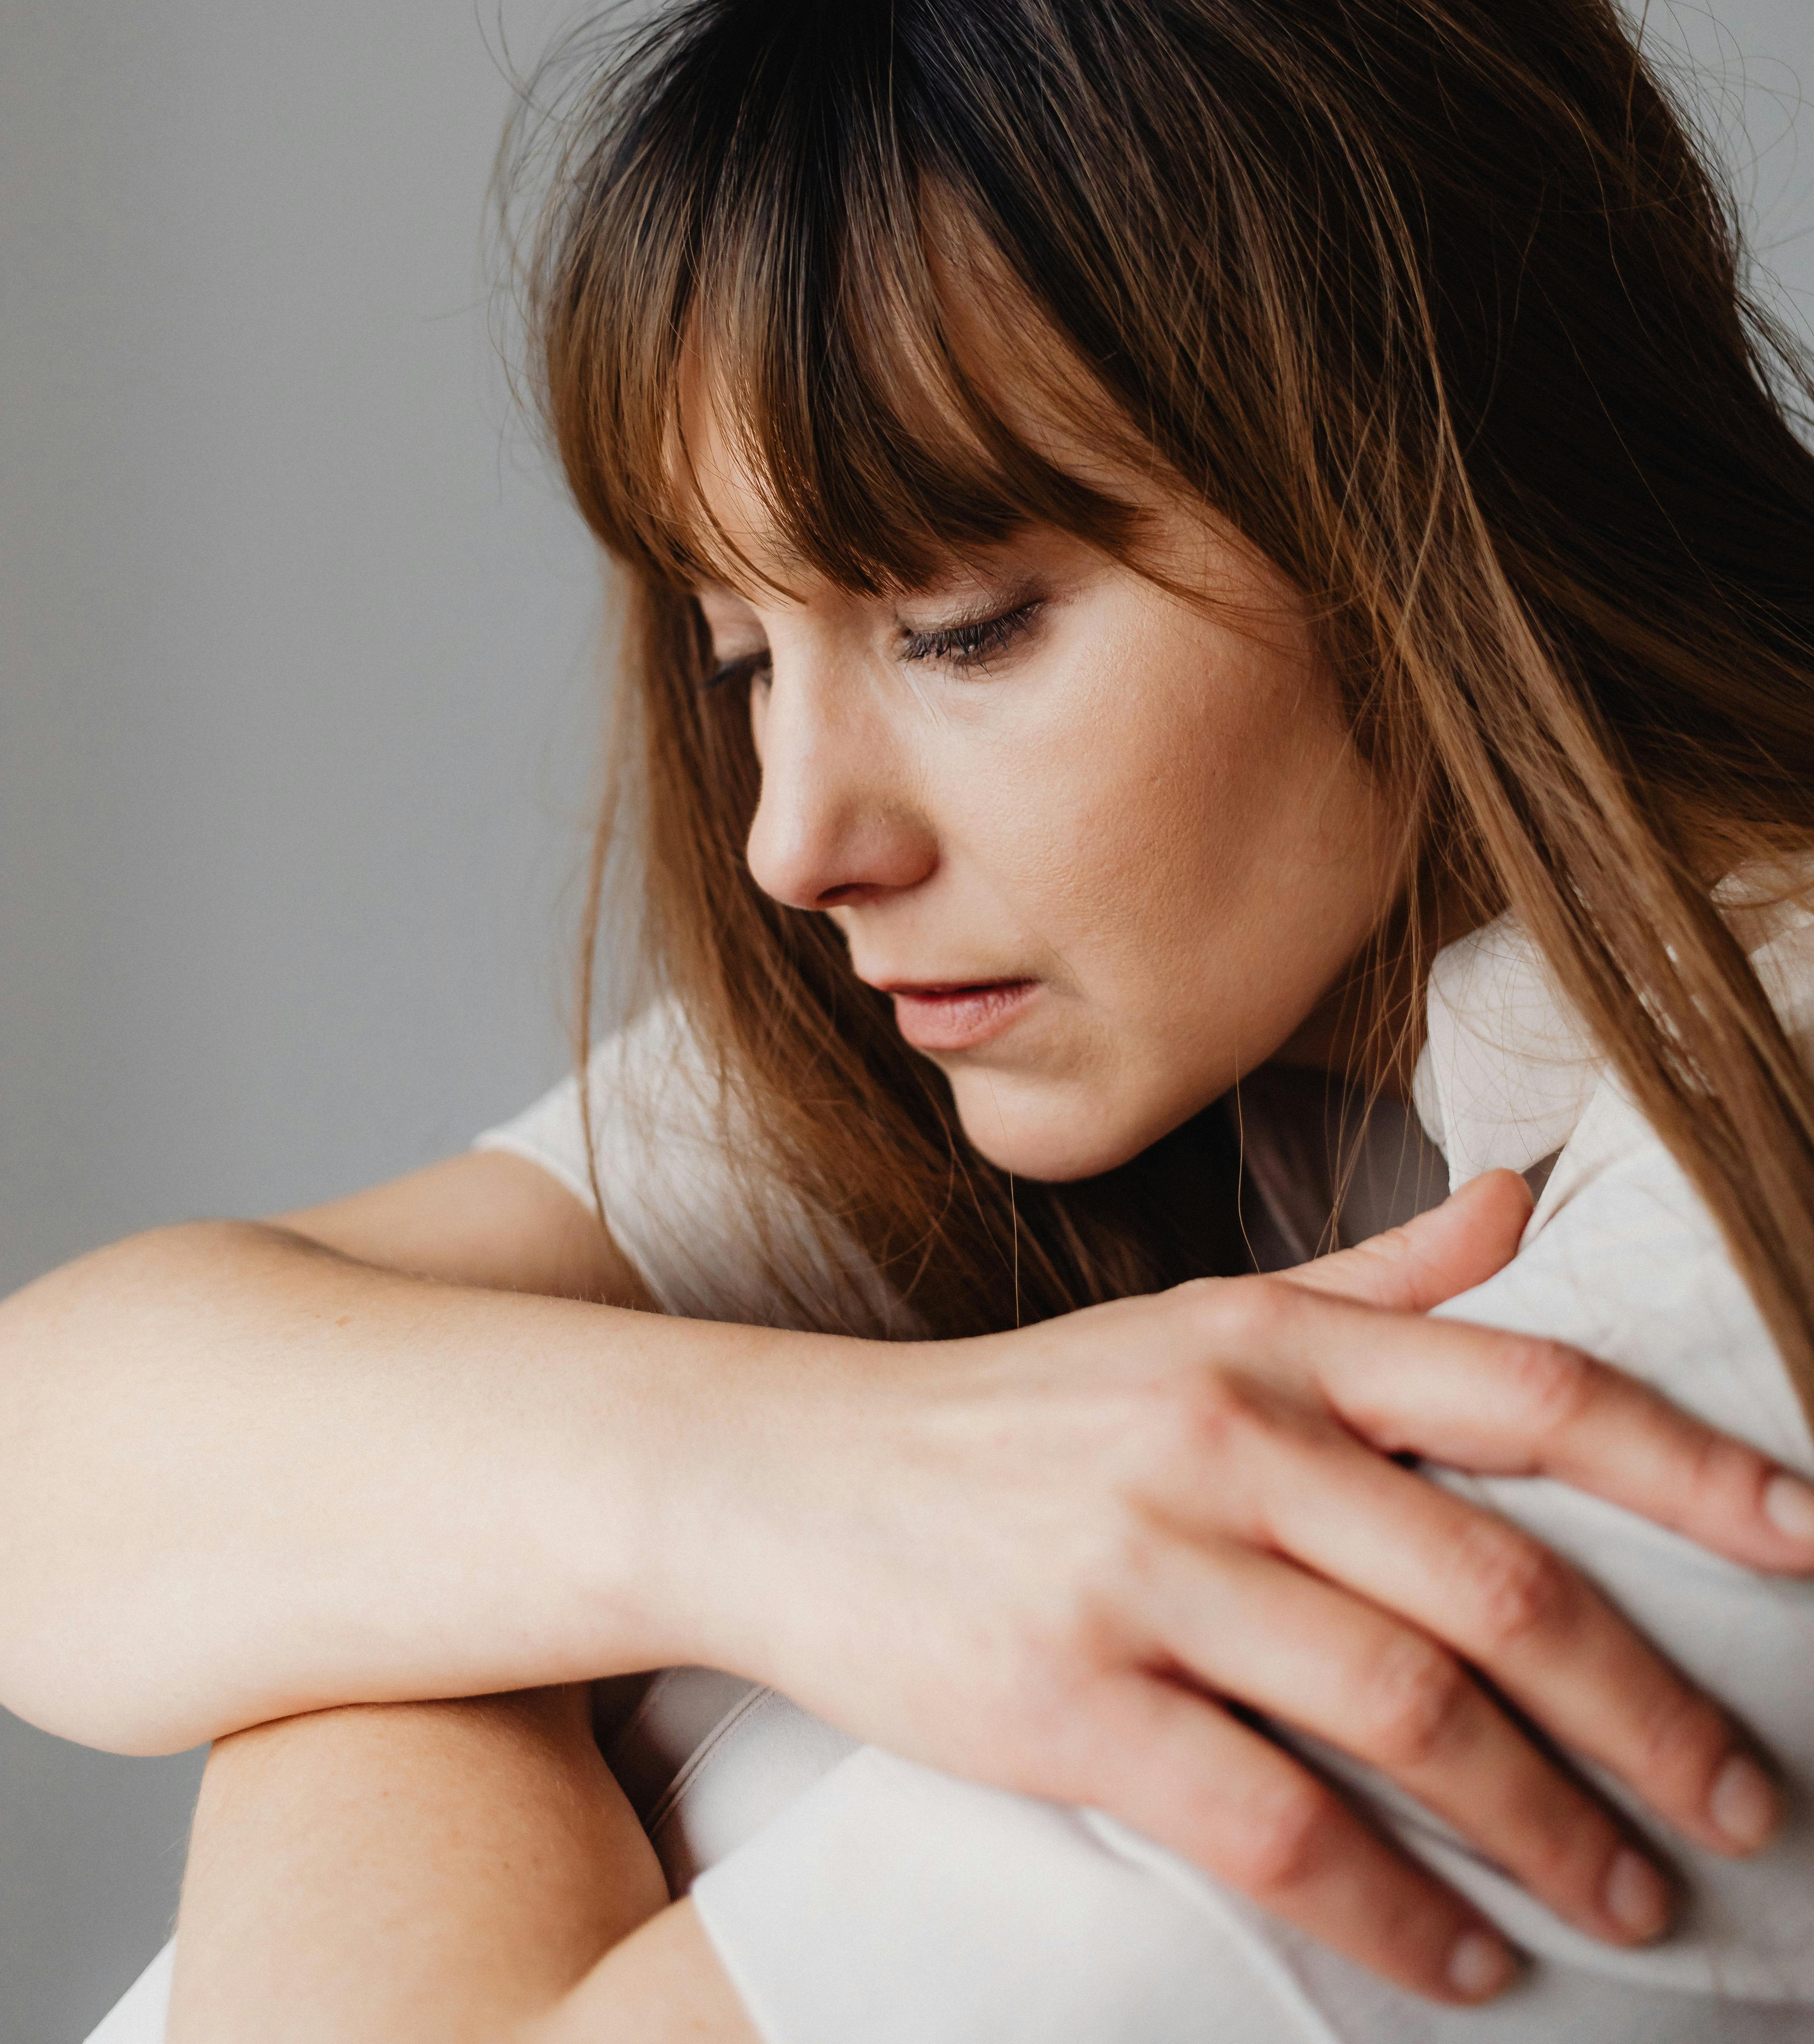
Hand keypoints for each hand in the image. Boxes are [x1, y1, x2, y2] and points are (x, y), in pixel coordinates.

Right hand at [669, 1171, 1813, 2007]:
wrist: (790, 1477)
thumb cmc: (1021, 1413)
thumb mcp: (1198, 1318)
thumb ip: (1373, 1273)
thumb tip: (1520, 1207)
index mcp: (1271, 1343)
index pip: (1524, 1391)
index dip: (1684, 1468)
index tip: (1802, 1545)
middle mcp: (1226, 1438)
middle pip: (1498, 1586)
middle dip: (1652, 1713)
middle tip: (1743, 1806)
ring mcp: (1145, 1567)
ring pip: (1410, 1715)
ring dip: (1549, 1831)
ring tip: (1628, 1905)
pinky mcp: (1072, 1699)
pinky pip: (1277, 1820)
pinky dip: (1394, 1905)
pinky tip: (1459, 1957)